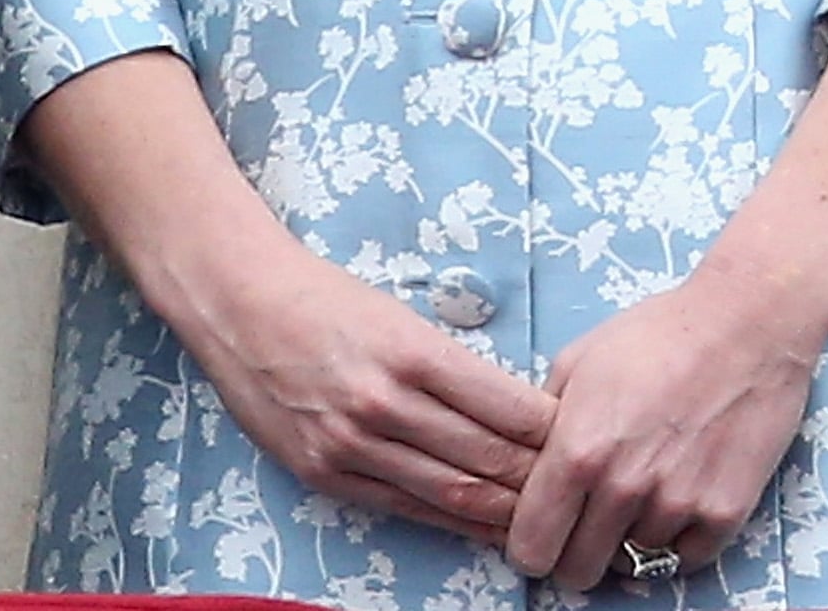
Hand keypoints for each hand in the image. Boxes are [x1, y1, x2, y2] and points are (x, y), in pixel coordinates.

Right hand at [18, 56, 553, 546]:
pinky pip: (406, 509)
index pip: (506, 408)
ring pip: (452, 495)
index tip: (585, 439)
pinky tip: (484, 528)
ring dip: (504, 512)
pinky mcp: (327, 474)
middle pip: (487, 459)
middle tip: (581, 492)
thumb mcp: (400, 313)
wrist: (242, 305)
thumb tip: (516, 406)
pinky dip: (452, 522)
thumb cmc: (329, 298)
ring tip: (546, 521)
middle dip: (540, 482)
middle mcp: (386, 403)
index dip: (552, 434)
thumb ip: (451, 364)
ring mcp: (354, 445)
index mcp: (414, 351)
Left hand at [504, 271, 813, 588]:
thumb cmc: (661, 333)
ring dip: (630, 536)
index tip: (543, 533)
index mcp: (579, 449)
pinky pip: (683, 559)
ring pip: (632, 564)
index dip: (530, 545)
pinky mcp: (724, 513)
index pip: (532, 548)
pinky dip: (676, 538)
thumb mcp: (579, 360)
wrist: (746, 322)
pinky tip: (677, 494)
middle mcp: (624, 486)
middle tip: (588, 521)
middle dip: (575, 552)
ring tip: (644, 485)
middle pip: (578, 572)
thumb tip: (529, 471)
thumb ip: (544, 423)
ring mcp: (677, 504)